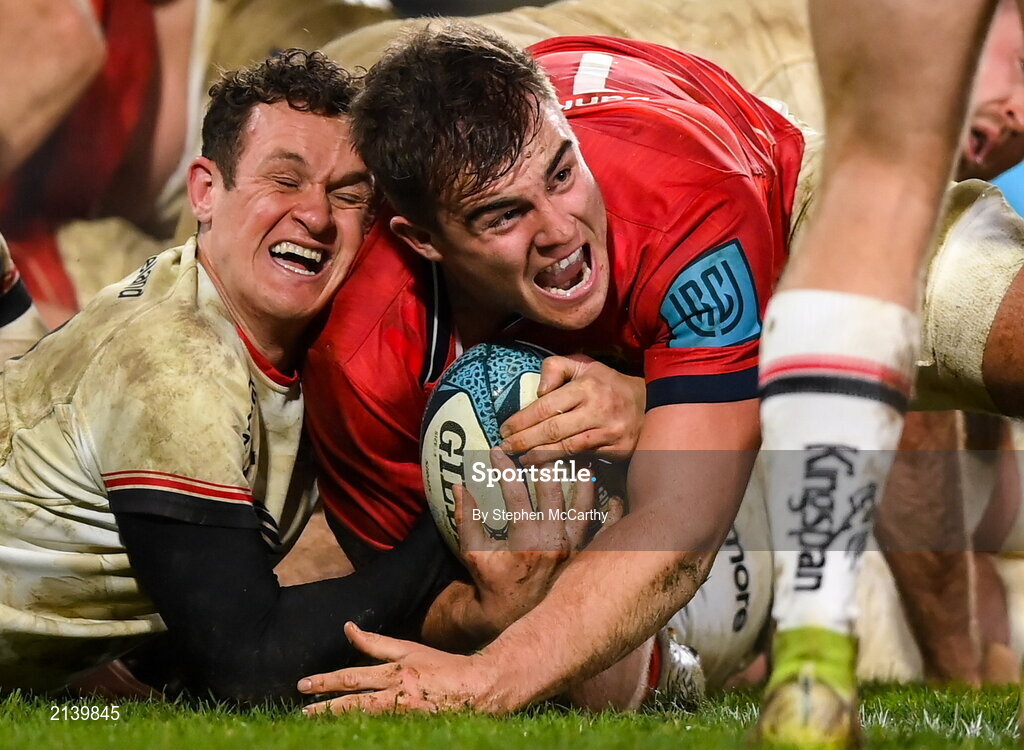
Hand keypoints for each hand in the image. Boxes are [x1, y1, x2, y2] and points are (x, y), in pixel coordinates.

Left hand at [299, 622, 507, 714]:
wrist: (477, 688)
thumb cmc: (442, 667)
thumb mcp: (409, 649)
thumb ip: (377, 642)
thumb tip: (348, 628)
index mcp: (395, 672)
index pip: (353, 677)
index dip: (326, 681)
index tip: (304, 684)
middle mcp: (397, 694)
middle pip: (355, 701)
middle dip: (326, 705)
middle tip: (302, 710)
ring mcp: (405, 714)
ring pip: (366, 718)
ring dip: (339, 720)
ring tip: (316, 722)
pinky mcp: (413, 725)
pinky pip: (383, 729)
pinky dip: (364, 729)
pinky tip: (347, 732)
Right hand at [456, 448, 616, 633]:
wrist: (512, 614)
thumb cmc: (493, 582)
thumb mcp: (474, 552)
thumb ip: (467, 519)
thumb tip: (459, 486)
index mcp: (526, 540)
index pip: (515, 493)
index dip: (504, 468)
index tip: (496, 451)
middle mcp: (554, 542)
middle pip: (555, 491)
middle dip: (547, 463)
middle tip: (543, 444)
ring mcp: (573, 549)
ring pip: (585, 506)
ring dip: (585, 480)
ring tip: (583, 457)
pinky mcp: (584, 556)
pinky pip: (604, 531)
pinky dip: (612, 512)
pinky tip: (616, 494)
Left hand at [498, 355, 644, 464]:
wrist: (652, 404)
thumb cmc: (609, 385)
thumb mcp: (585, 366)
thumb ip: (557, 368)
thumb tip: (538, 390)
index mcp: (587, 386)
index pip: (546, 405)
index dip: (522, 420)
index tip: (504, 429)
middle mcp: (598, 408)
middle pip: (552, 429)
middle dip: (524, 440)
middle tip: (505, 448)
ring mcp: (609, 432)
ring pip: (566, 448)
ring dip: (539, 456)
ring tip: (520, 459)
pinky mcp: (618, 449)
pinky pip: (584, 458)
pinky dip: (561, 463)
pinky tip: (545, 465)